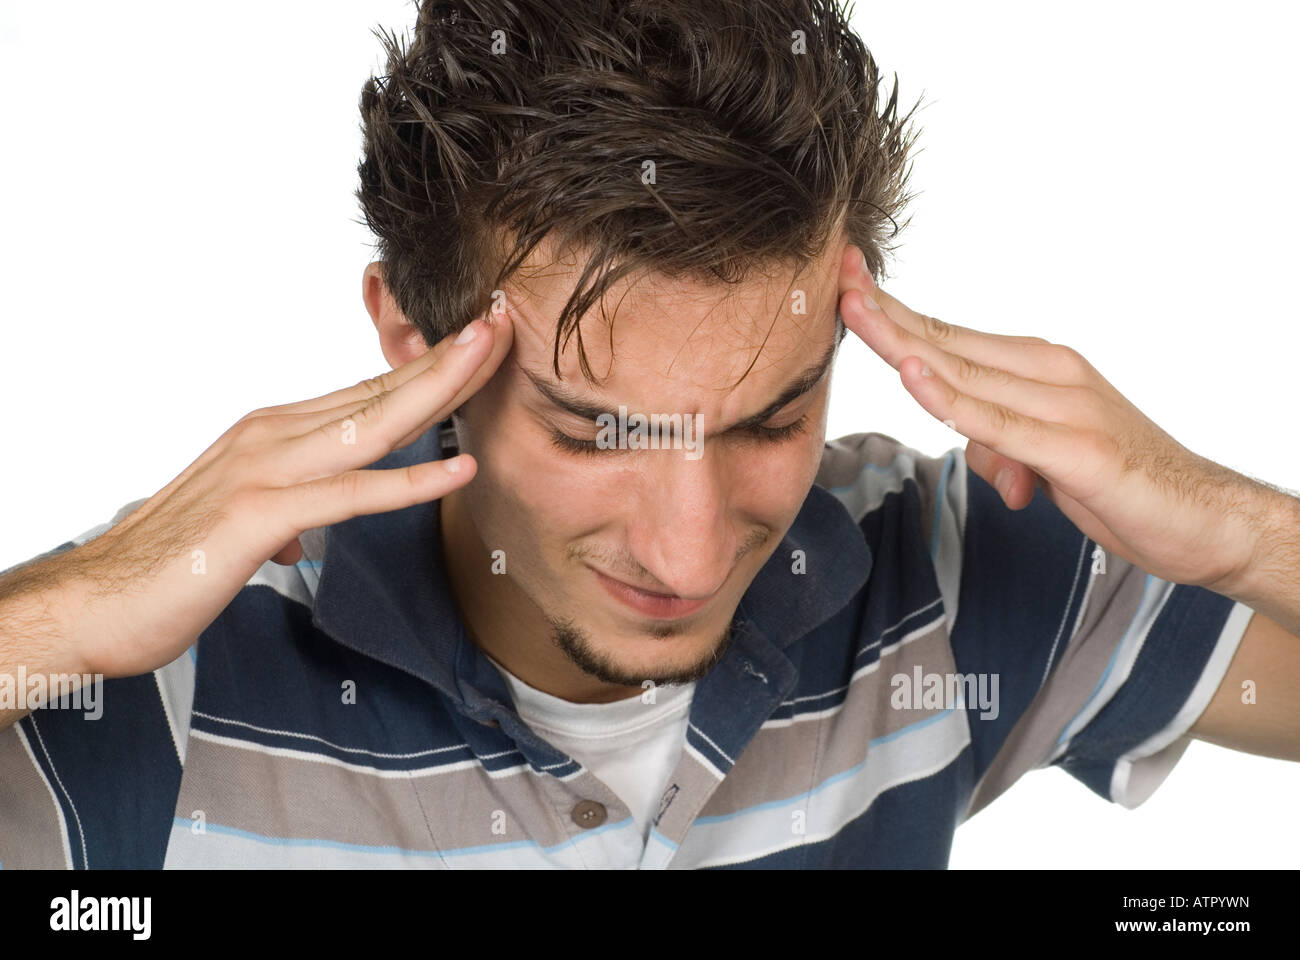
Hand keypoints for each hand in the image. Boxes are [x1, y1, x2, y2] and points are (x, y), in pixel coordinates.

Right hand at [5, 310, 512, 680]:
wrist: (91, 602)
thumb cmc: (165, 565)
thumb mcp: (240, 527)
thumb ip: (281, 515)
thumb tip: (301, 535)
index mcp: (272, 434)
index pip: (365, 392)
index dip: (426, 367)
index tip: (476, 343)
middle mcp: (272, 436)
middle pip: (378, 392)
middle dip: (447, 357)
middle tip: (502, 321)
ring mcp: (265, 470)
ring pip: (371, 423)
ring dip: (437, 388)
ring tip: (489, 355)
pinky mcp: (259, 514)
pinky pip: (350, 494)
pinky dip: (410, 480)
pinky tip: (459, 467)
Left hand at [835, 244, 1256, 590]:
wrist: (1203, 520)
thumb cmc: (1121, 483)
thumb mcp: (1044, 464)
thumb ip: (1003, 448)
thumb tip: (978, 452)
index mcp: (1039, 368)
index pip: (951, 335)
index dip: (895, 311)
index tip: (848, 283)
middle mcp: (1049, 375)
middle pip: (948, 341)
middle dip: (885, 312)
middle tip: (836, 276)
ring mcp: (1065, 408)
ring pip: (964, 372)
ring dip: (903, 341)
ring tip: (855, 310)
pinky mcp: (1077, 450)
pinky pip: (999, 424)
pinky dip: (952, 401)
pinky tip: (913, 377)